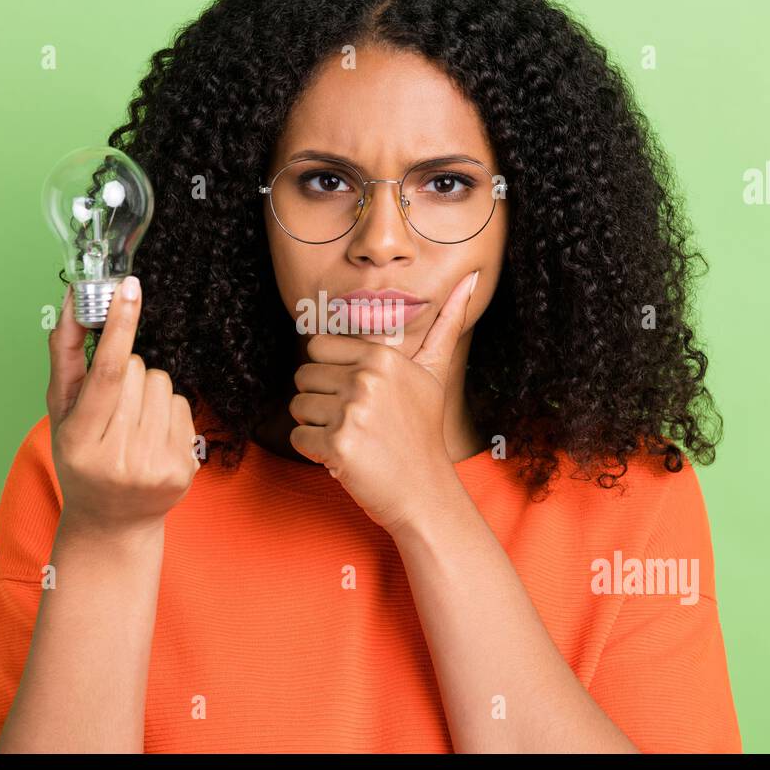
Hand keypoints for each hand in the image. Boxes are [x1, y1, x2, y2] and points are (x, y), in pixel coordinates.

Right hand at [46, 276, 198, 536]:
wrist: (112, 522)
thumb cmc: (81, 459)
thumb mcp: (61, 413)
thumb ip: (66, 356)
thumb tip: (75, 300)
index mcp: (80, 442)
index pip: (107, 374)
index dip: (119, 327)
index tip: (129, 289)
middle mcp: (119, 457)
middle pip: (137, 371)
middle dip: (126, 369)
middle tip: (113, 404)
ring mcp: (155, 466)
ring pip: (162, 383)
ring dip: (147, 389)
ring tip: (132, 421)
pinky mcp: (184, 468)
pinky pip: (182, 404)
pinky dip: (166, 409)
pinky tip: (152, 435)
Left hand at [288, 270, 478, 532]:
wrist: (425, 491)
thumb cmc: (422, 431)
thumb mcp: (435, 373)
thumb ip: (447, 324)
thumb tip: (472, 277)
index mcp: (382, 357)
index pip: (317, 346)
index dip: (328, 373)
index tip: (351, 394)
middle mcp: (366, 379)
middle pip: (303, 375)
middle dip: (318, 400)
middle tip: (351, 421)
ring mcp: (352, 413)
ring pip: (297, 406)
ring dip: (315, 427)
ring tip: (349, 438)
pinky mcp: (338, 446)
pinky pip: (297, 438)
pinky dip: (313, 452)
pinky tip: (342, 457)